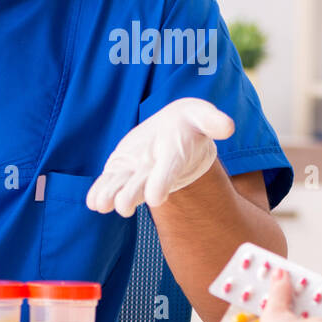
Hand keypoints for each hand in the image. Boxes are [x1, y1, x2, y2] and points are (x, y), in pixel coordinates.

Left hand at [86, 97, 233, 216]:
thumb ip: (213, 120)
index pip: (168, 173)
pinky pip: (107, 184)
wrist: (174, 130)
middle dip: (131, 196)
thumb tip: (228, 126)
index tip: (156, 198)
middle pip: (141, 188)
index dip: (162, 183)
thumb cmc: (190, 124)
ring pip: (121, 189)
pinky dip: (99, 193)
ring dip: (110, 196)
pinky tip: (93, 201)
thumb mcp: (203, 115)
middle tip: (123, 206)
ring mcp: (135, 173)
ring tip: (101, 203)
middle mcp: (153, 172)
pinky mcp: (120, 169)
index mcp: (173, 160)